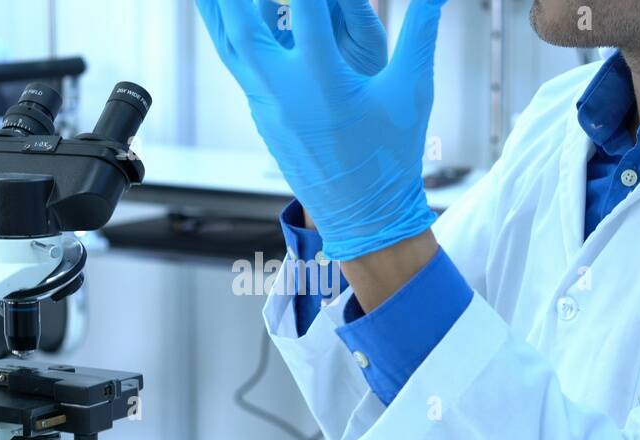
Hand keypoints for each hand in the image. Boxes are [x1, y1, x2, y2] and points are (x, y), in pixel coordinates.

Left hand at [197, 0, 447, 260]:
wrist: (365, 219)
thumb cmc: (391, 158)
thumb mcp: (412, 89)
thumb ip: (421, 30)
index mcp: (325, 83)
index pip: (307, 5)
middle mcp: (285, 91)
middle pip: (243, 21)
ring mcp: (266, 104)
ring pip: (227, 40)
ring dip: (218, 1)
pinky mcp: (261, 113)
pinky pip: (234, 60)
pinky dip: (225, 27)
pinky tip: (223, 6)